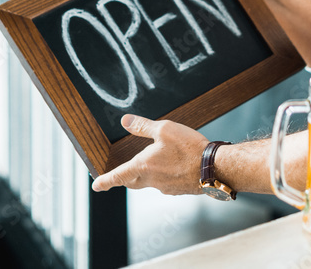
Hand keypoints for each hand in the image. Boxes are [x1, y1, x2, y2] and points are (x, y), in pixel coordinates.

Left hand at [91, 114, 209, 194]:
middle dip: (123, 178)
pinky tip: (172, 167)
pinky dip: (163, 176)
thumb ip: (142, 126)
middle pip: (131, 181)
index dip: (105, 181)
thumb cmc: (189, 148)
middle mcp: (152, 180)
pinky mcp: (178, 189)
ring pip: (148, 183)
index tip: (96, 186)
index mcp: (144, 166)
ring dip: (145, 175)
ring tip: (150, 164)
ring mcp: (165, 187)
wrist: (214, 168)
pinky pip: (164, 183)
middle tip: (117, 177)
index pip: (118, 176)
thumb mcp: (164, 129)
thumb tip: (124, 121)